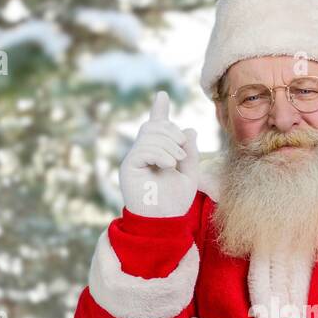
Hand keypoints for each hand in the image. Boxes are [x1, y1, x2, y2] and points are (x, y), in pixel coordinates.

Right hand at [119, 91, 199, 217]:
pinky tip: (169, 165)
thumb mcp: (189, 174)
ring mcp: (133, 160)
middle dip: (171, 132)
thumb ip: (189, 153)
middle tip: (183, 152)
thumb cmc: (175, 203)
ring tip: (177, 162)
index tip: (163, 95)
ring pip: (149, 135)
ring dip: (168, 145)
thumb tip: (190, 130)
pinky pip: (143, 149)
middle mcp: (142, 154)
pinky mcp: (128, 168)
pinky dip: (160, 154)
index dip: (159, 110)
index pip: (156, 127)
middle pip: (153, 127)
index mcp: (157, 154)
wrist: (164, 222)